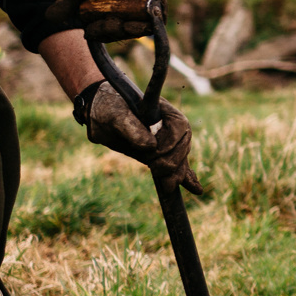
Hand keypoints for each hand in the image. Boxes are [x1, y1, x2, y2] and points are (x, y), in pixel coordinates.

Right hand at [43, 0, 168, 42]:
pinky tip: (141, 22)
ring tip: (125, 24)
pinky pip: (155, 21)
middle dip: (114, 32)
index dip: (97, 33)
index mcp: (103, 9)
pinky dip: (148, 25)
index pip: (101, 30)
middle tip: (112, 23)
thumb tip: (51, 18)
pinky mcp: (155, 2)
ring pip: (136, 30)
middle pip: (118, 32)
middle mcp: (121, 10)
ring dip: (130, 32)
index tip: (91, 30)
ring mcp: (138, 7)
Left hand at [73, 81, 203, 194]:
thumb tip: (150, 147)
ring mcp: (167, 142)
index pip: (180, 127)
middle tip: (155, 170)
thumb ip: (132, 129)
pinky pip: (179, 166)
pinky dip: (187, 178)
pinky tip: (196, 189)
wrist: (99, 115)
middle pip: (183, 146)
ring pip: (180, 159)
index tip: (153, 152)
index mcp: (165, 111)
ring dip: (175, 173)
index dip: (170, 143)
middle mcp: (170, 127)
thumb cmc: (108, 106)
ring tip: (168, 186)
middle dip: (172, 161)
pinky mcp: (161, 155)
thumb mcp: (116, 114)